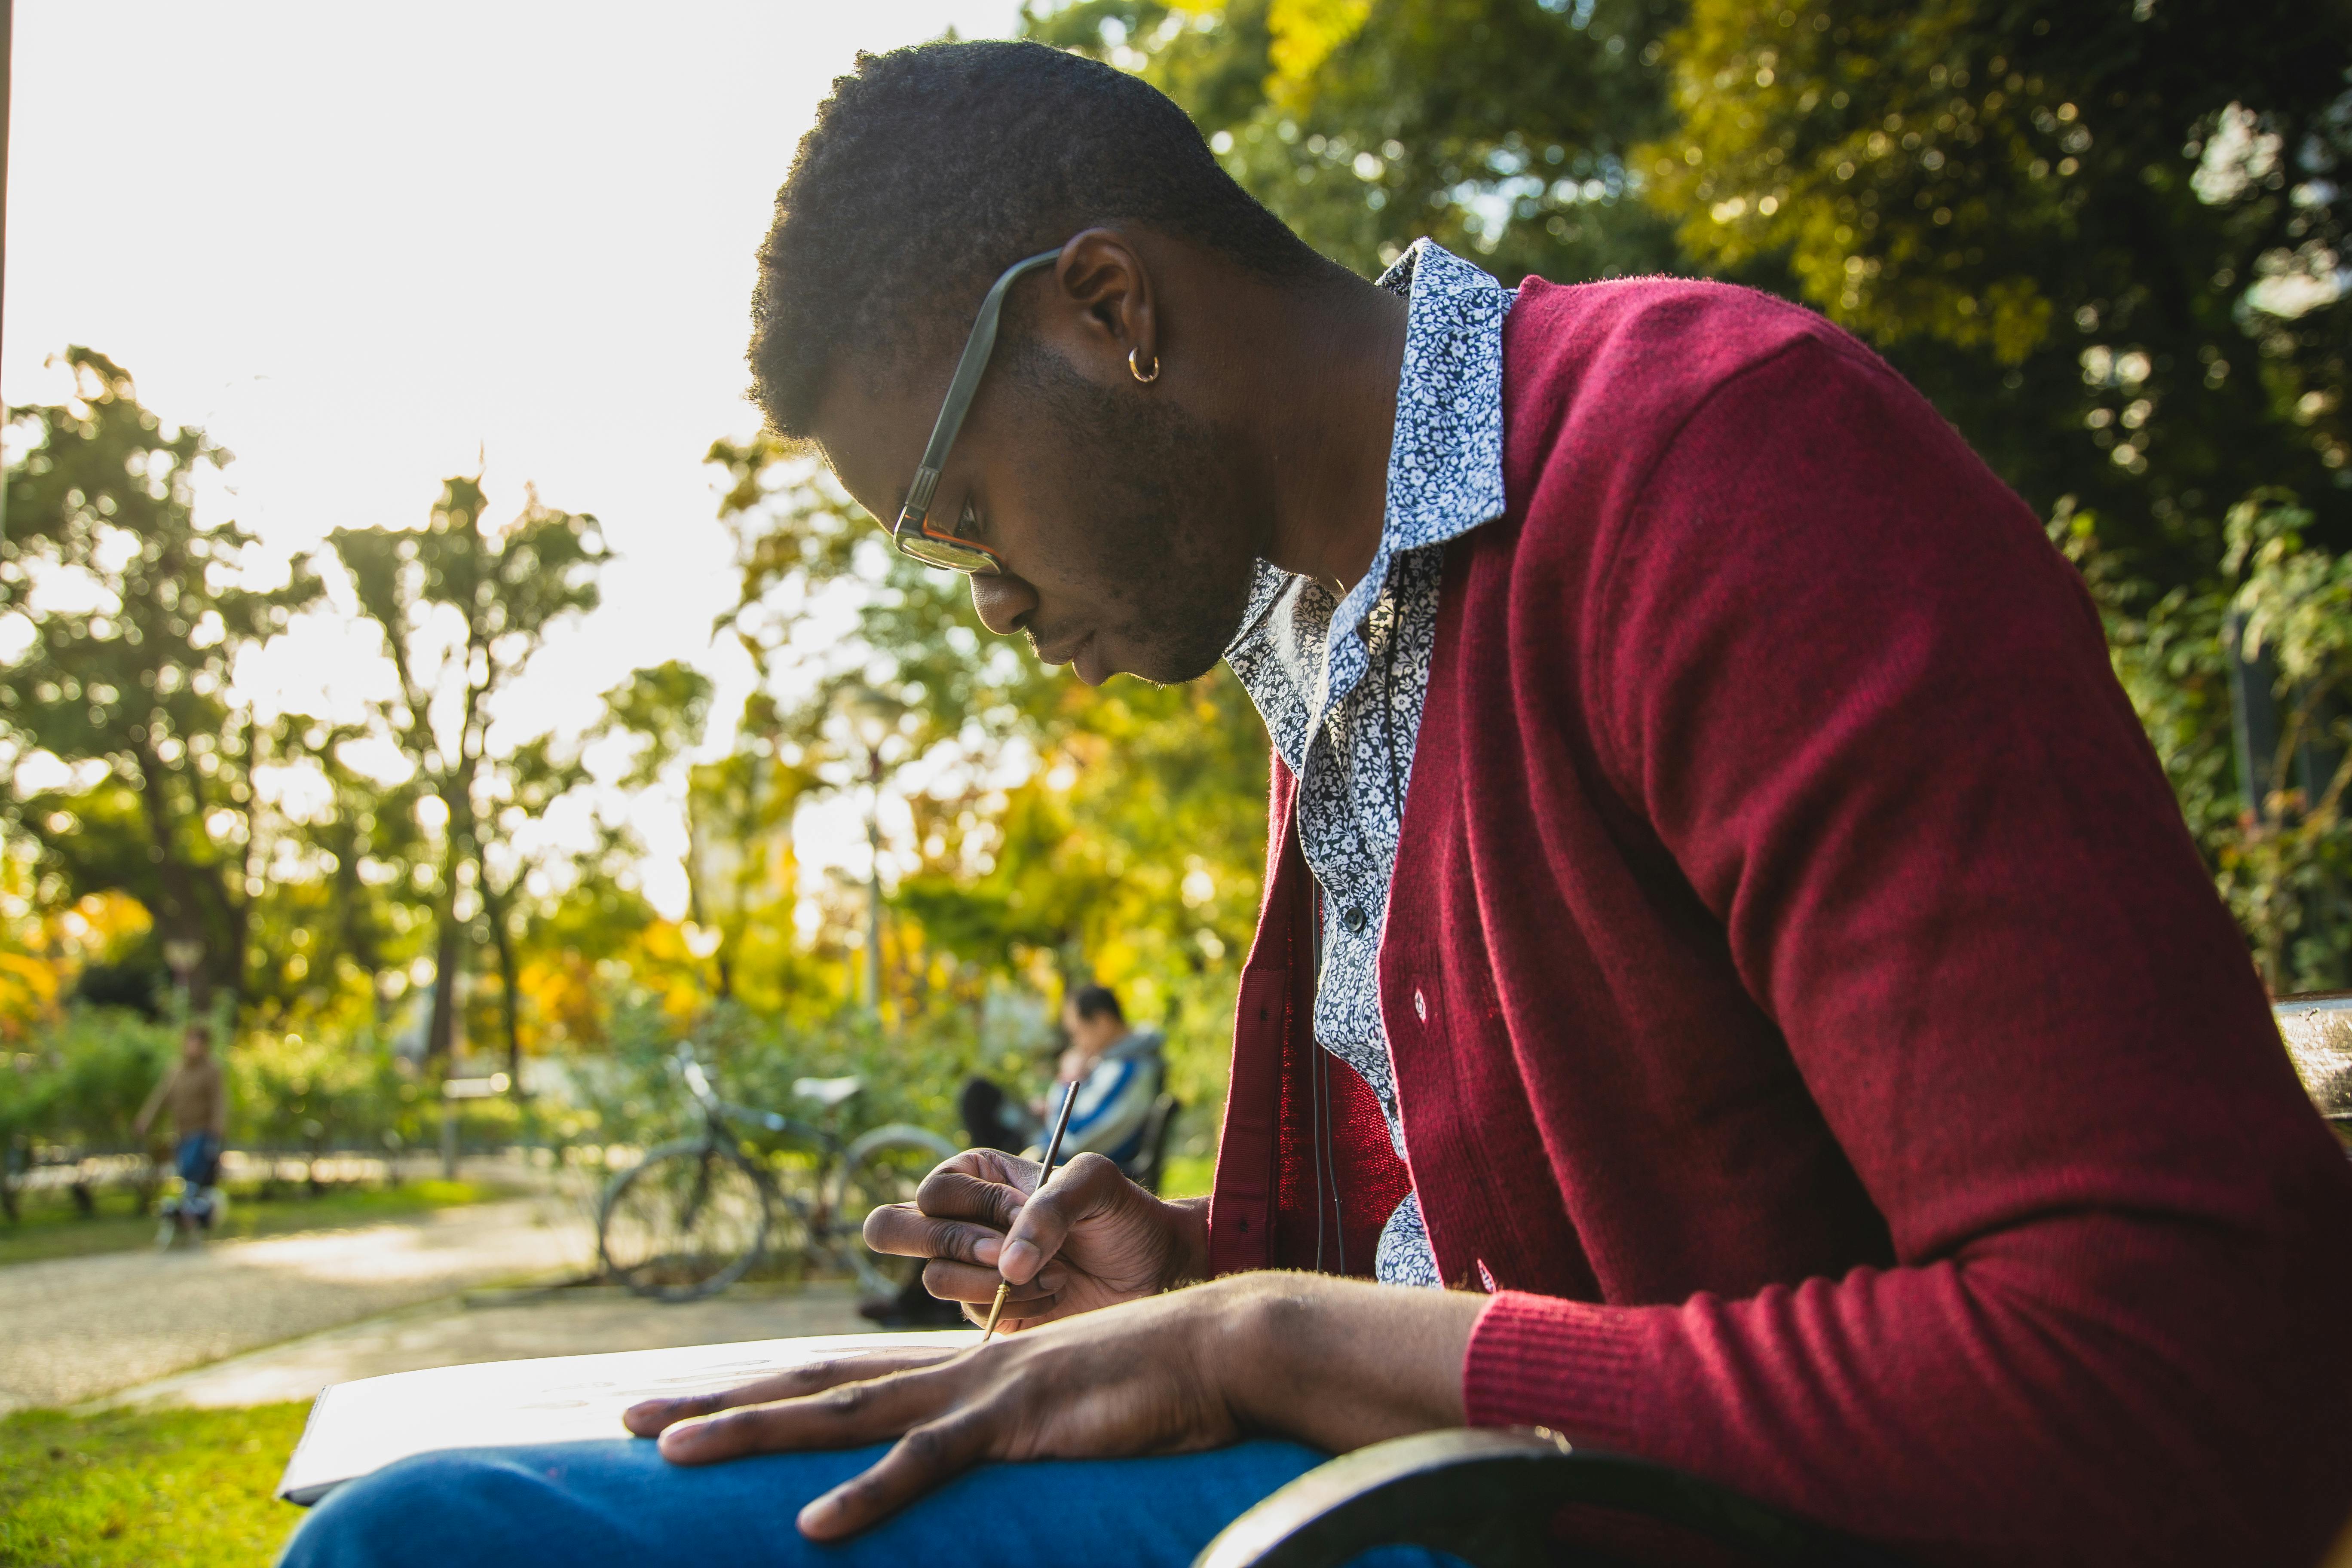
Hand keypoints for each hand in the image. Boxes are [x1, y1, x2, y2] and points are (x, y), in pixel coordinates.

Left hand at [621, 1273, 1482, 1539]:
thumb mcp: (1060, 1415)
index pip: (833, 1377)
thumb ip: (1007, 1434)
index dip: (753, 1392)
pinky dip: (869, 1498)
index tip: (681, 1408)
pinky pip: (930, 1465)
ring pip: (842, 1413)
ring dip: (752, 1434)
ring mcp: (979, 1393)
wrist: (1225, 1346)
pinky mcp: (1019, 1424)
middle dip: (715, 1403)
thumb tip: (968, 1463)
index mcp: (957, 1373)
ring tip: (669, 1452)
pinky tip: (814, 1529)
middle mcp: (951, 1372)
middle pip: (810, 1384)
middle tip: (624, 1419)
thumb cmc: (1155, 1388)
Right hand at [863, 1149, 1206, 1329]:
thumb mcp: (1096, 1183)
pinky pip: (965, 1315)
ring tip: (1050, 1276)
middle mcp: (961, 1221)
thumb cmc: (1124, 1215)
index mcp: (976, 1178)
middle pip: (892, 1228)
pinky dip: (1012, 1308)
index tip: (1029, 1214)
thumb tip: (1007, 1265)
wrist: (1154, 1271)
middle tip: (1003, 1255)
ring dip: (994, 1282)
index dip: (977, 1208)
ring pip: (934, 1279)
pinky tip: (1052, 1299)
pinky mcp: (983, 1314)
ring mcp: (968, 1270)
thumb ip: (1049, 1206)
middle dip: (949, 1243)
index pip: (932, 1190)